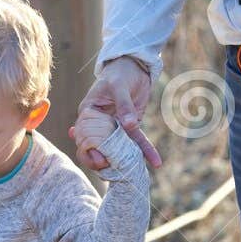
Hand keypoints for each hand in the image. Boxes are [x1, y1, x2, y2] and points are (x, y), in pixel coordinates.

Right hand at [72, 56, 161, 170]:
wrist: (134, 66)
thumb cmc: (120, 72)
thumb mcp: (119, 86)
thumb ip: (124, 105)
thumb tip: (129, 125)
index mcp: (89, 113)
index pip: (85, 136)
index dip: (89, 150)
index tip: (100, 160)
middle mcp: (100, 123)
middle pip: (100, 146)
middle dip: (106, 162)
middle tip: (114, 173)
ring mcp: (115, 126)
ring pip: (119, 147)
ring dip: (127, 161)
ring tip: (134, 175)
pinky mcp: (130, 126)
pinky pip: (137, 141)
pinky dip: (146, 150)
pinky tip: (156, 162)